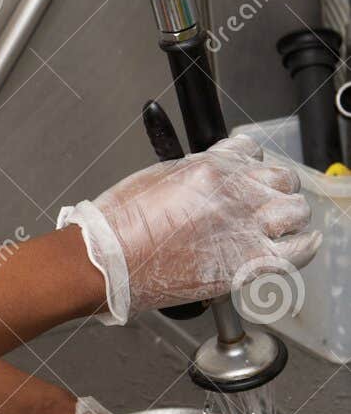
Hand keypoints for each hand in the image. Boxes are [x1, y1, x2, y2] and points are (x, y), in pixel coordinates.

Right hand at [59, 135, 319, 322]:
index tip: (248, 175)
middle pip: (280, 178)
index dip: (252, 164)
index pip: (251, 151)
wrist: (109, 260)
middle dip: (275, 188)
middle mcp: (234, 191)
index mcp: (210, 166)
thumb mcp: (156, 179)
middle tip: (265, 202)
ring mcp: (245, 226)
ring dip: (290, 215)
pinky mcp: (249, 262)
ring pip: (295, 210)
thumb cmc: (119, 225)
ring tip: (280, 225)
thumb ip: (192, 175)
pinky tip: (302, 243)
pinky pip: (298, 250)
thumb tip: (207, 182)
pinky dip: (305, 245)